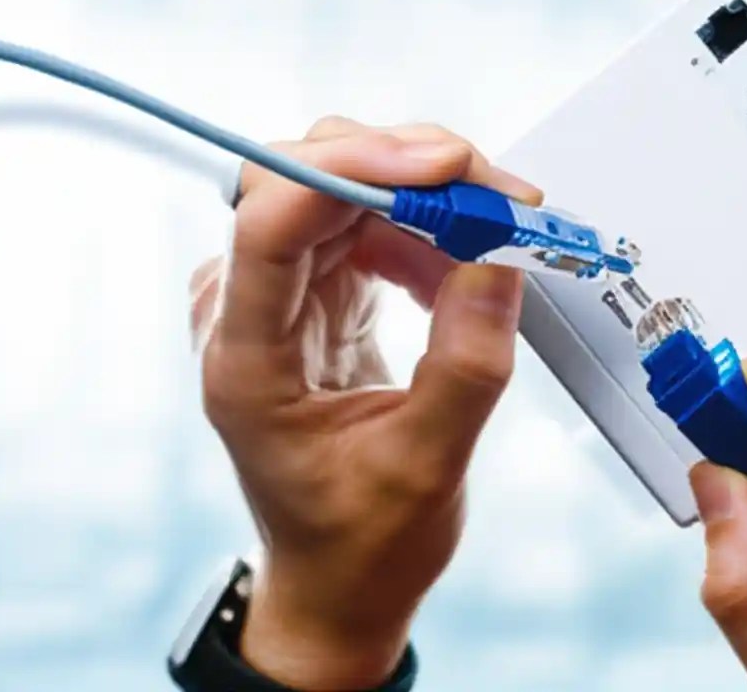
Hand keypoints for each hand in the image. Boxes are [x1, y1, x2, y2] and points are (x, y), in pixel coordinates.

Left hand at [189, 117, 541, 688]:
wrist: (339, 582)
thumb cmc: (362, 546)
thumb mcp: (425, 470)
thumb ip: (464, 368)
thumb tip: (500, 258)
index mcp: (244, 360)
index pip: (270, 222)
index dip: (355, 170)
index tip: (448, 164)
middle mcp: (245, 312)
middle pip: (306, 183)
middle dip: (406, 168)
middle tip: (498, 195)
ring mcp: (279, 299)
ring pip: (344, 193)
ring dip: (429, 197)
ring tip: (502, 232)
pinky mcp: (315, 297)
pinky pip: (368, 229)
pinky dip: (427, 230)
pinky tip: (468, 264)